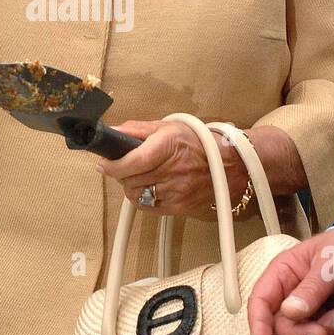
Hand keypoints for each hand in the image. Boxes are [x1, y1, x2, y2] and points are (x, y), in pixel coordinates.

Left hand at [97, 120, 252, 220]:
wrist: (229, 164)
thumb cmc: (195, 143)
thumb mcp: (166, 127)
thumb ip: (136, 130)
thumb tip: (112, 133)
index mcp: (169, 146)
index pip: (133, 161)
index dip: (113, 166)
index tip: (104, 164)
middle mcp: (173, 170)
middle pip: (131, 180)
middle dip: (122, 174)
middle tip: (125, 167)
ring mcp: (177, 191)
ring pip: (136, 195)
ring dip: (131, 186)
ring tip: (140, 176)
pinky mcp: (179, 207)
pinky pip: (148, 206)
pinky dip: (143, 197)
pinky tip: (150, 187)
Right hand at [247, 228, 333, 334]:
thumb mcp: (331, 264)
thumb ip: (311, 289)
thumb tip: (290, 313)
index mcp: (282, 274)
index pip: (260, 301)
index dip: (258, 325)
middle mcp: (287, 296)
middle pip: (280, 329)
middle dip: (304, 333)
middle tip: (329, 328)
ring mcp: (304, 315)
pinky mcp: (321, 327)